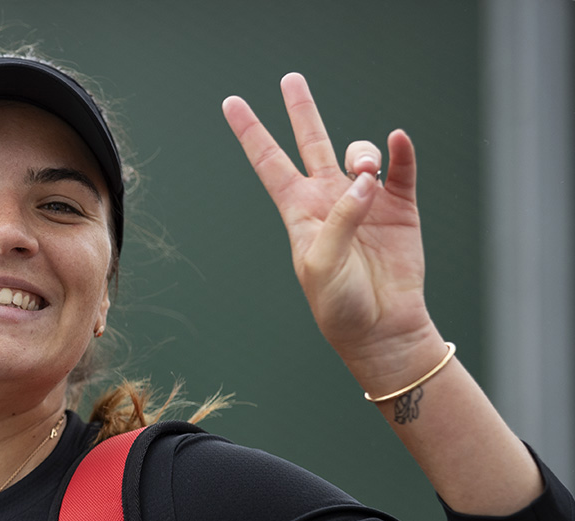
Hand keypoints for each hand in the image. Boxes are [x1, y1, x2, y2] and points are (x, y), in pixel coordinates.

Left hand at [222, 73, 436, 374]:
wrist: (381, 328)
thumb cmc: (339, 304)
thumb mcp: (322, 264)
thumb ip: (339, 219)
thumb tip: (366, 179)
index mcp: (299, 211)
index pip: (269, 162)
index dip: (251, 132)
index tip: (231, 103)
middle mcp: (329, 199)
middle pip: (312, 143)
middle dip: (302, 110)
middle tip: (291, 79)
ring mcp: (366, 200)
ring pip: (359, 154)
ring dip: (362, 154)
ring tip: (366, 175)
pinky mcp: (400, 207)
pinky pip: (402, 168)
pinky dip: (401, 152)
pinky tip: (397, 142)